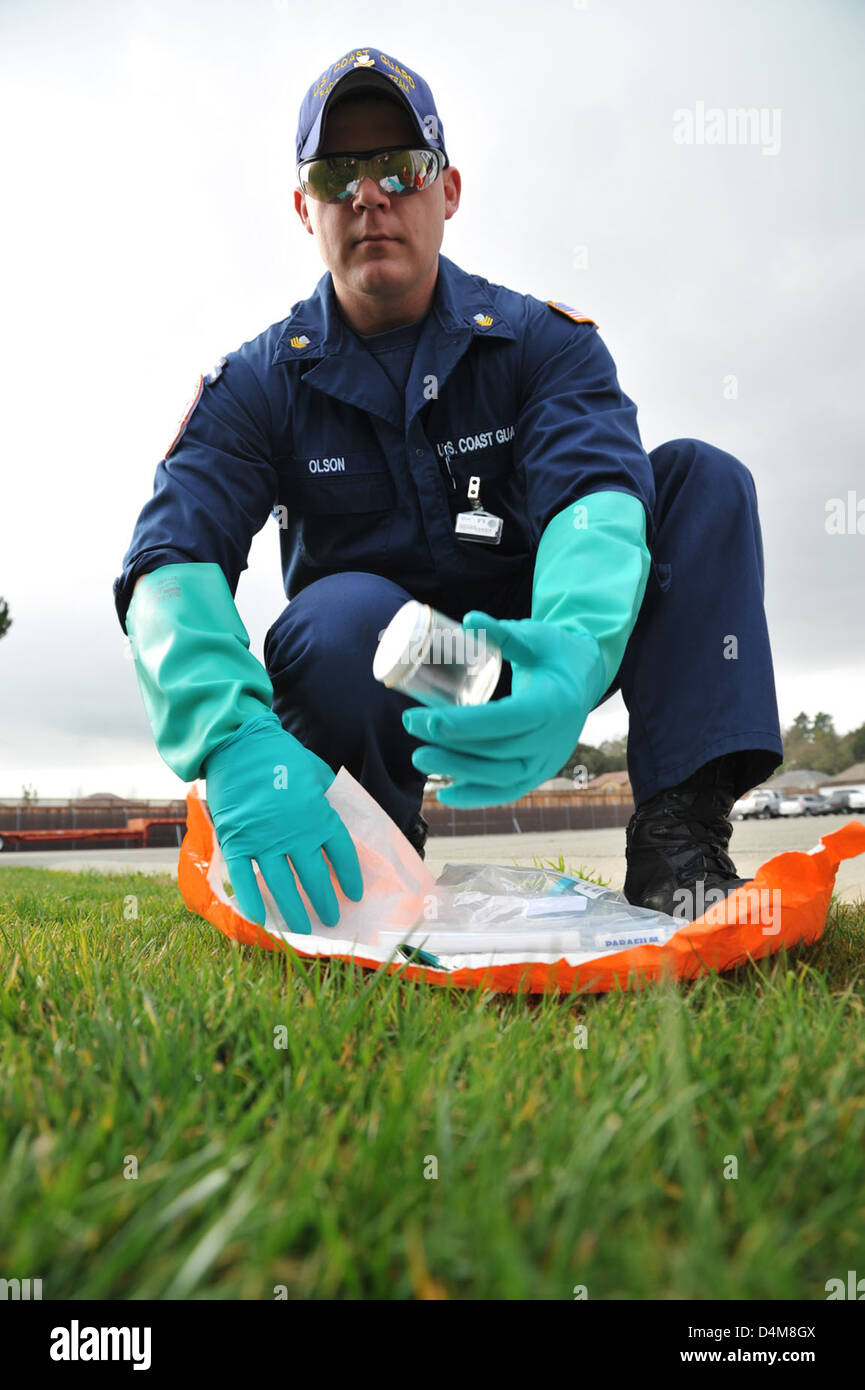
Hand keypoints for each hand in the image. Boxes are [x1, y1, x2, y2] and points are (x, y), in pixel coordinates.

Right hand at [203, 712, 363, 931]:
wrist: (238, 743)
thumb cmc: (279, 754)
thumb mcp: (316, 771)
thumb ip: (328, 795)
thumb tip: (340, 810)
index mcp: (319, 814)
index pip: (341, 853)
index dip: (350, 876)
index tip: (354, 894)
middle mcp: (295, 833)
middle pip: (315, 877)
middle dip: (325, 902)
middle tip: (331, 921)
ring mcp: (264, 840)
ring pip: (282, 885)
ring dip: (295, 911)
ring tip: (303, 929)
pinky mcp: (236, 842)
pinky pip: (244, 879)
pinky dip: (252, 901)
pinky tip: (262, 920)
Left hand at [401, 610, 605, 807]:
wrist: (585, 678)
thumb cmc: (555, 652)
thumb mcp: (536, 636)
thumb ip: (503, 632)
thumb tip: (469, 619)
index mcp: (552, 704)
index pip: (504, 720)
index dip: (463, 724)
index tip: (426, 718)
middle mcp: (553, 739)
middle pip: (496, 751)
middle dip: (449, 743)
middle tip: (410, 724)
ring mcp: (547, 760)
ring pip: (499, 775)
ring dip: (457, 771)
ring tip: (419, 758)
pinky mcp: (539, 772)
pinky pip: (507, 790)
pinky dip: (475, 796)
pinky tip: (444, 794)